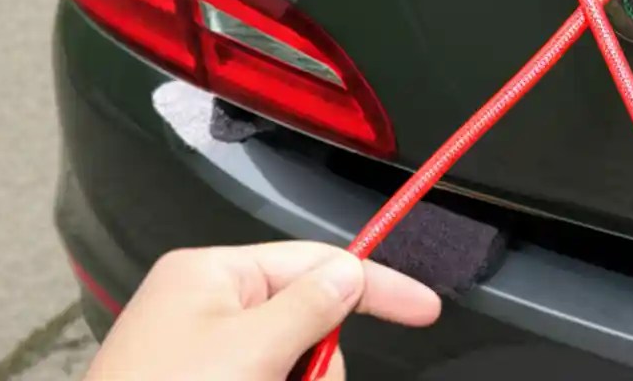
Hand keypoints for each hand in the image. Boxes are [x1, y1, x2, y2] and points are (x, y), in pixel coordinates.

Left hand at [85, 242, 440, 380]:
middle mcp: (208, 311)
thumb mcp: (249, 351)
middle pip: (310, 324)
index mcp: (212, 276)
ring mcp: (207, 358)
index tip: (425, 308)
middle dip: (314, 366)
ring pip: (295, 367)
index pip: (314, 264)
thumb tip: (349, 276)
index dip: (376, 286)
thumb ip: (310, 307)